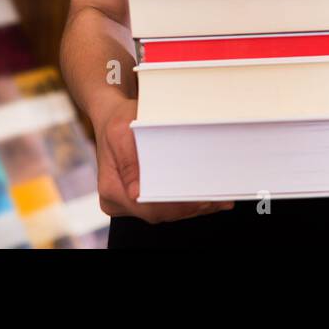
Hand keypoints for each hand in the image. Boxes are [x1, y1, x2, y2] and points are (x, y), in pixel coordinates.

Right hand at [93, 97, 234, 222]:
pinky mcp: (140, 197)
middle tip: (216, 199)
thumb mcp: (121, 131)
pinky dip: (186, 201)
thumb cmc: (118, 120)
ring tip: (218, 200)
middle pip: (158, 212)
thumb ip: (128, 161)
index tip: (198, 200)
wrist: (110, 116)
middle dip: (189, 207)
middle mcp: (118, 200)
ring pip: (164, 212)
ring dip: (191, 206)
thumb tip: (136, 191)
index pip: (145, 206)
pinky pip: (165, 204)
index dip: (175, 206)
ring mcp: (129, 201)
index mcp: (111, 187)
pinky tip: (208, 198)